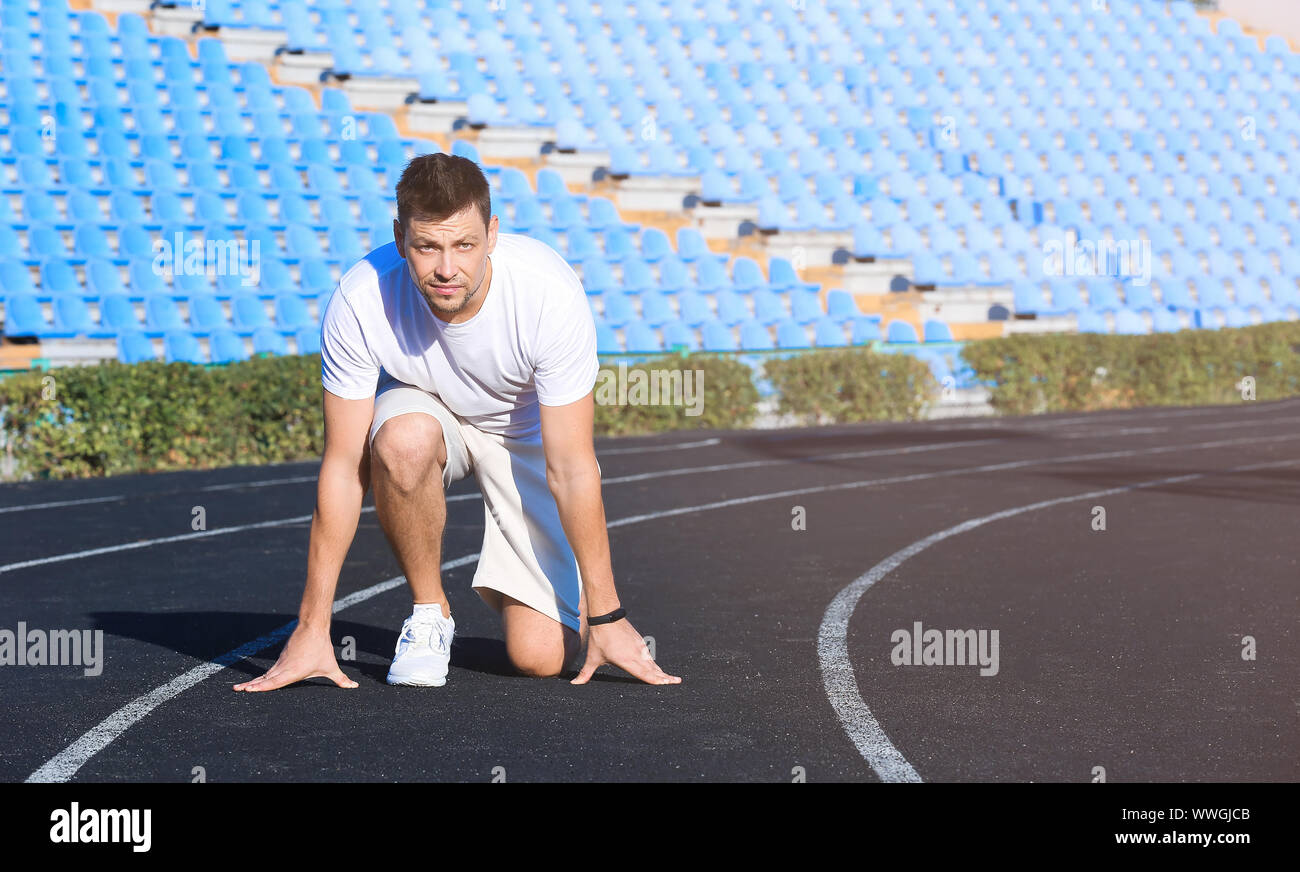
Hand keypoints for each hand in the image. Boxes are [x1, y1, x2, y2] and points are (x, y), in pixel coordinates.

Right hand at [232, 623, 357, 691]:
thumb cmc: (322, 649)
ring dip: (252, 682)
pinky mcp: (280, 659)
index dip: (263, 686)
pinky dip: (259, 678)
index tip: (250, 689)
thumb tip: (354, 686)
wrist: (313, 627)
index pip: (275, 681)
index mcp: (294, 671)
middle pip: (265, 679)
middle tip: (238, 690)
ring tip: (239, 688)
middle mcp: (284, 668)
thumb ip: (341, 679)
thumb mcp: (331, 667)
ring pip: (264, 675)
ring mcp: (280, 663)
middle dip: (251, 686)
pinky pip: (268, 671)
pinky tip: (252, 683)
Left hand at [570, 619, 680, 685]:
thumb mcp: (592, 657)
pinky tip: (656, 667)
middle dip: (665, 677)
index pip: (646, 674)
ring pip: (652, 662)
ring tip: (669, 678)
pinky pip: (648, 655)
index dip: (658, 680)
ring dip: (660, 670)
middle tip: (676, 682)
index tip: (669, 683)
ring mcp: (639, 647)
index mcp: (627, 661)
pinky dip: (653, 663)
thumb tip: (574, 684)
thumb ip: (585, 673)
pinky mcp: (639, 641)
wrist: (606, 616)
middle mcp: (637, 654)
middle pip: (654, 669)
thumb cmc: (599, 638)